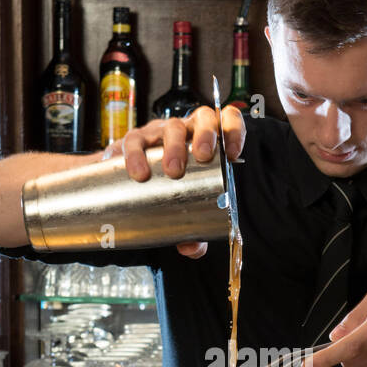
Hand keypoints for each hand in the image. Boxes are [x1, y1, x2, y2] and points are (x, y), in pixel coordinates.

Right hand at [101, 107, 245, 258]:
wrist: (132, 179)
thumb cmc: (169, 188)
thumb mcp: (185, 206)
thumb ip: (193, 231)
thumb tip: (192, 248)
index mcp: (207, 140)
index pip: (227, 120)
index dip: (234, 131)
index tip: (233, 153)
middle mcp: (187, 130)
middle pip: (202, 118)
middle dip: (205, 136)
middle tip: (202, 158)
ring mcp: (161, 131)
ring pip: (172, 126)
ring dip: (174, 146)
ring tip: (171, 171)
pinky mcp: (135, 138)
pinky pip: (135, 140)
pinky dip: (136, 154)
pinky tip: (137, 172)